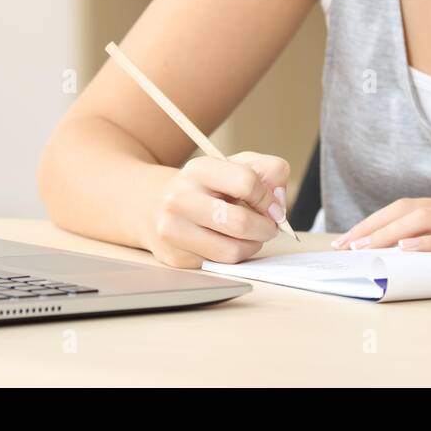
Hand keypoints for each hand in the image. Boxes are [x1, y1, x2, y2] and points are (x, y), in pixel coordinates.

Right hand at [143, 151, 291, 268]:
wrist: (152, 203)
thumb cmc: (203, 186)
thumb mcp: (233, 165)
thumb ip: (266, 171)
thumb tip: (279, 200)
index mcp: (198, 170)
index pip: (246, 182)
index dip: (269, 198)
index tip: (274, 206)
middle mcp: (180, 199)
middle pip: (240, 223)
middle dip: (266, 228)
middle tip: (270, 227)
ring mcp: (173, 231)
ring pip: (232, 251)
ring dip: (252, 246)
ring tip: (251, 235)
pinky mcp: (175, 257)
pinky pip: (219, 265)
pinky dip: (232, 256)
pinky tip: (227, 242)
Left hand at [331, 185, 430, 251]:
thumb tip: (420, 255)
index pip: (404, 209)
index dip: (375, 221)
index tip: (350, 238)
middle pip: (404, 211)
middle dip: (371, 228)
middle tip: (345, 247)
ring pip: (422, 221)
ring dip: (389, 235)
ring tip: (365, 249)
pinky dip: (430, 244)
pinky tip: (407, 251)